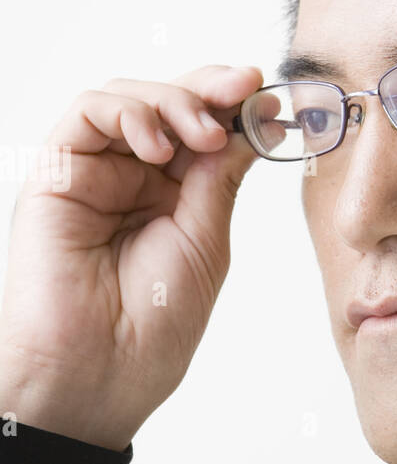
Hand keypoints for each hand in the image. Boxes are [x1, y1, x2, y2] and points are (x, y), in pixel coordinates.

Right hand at [0, 64, 262, 449]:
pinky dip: (128, 112)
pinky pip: (88, 113)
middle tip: (247, 91)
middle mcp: (131, 178)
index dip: (235, 106)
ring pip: (130, 97)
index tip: (271, 97)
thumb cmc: (151, 326)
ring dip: (175, 101)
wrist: (99, 373)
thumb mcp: (206, 241)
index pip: (202, 129)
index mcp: (173, 198)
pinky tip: (157, 148)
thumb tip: (252, 119)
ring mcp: (94, 173)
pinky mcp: (56, 173)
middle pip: (168, 103)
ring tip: (204, 137)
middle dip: (211, 90)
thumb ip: (220, 177)